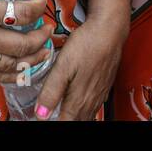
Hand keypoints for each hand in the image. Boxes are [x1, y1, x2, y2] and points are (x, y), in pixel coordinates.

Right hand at [0, 0, 53, 83]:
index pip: (23, 13)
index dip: (38, 8)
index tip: (42, 2)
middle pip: (22, 44)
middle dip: (41, 38)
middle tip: (48, 29)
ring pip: (10, 64)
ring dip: (32, 59)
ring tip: (43, 52)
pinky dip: (10, 76)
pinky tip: (21, 73)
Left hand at [32, 4, 129, 119]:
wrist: (110, 29)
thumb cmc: (88, 43)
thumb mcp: (63, 65)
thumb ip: (51, 91)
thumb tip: (41, 114)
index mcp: (80, 98)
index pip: (64, 122)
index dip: (52, 121)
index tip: (43, 118)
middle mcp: (92, 99)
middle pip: (76, 120)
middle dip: (64, 121)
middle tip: (52, 117)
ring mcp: (100, 92)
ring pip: (87, 115)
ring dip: (75, 118)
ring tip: (63, 116)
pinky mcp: (105, 84)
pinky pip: (95, 105)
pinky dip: (85, 110)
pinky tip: (81, 105)